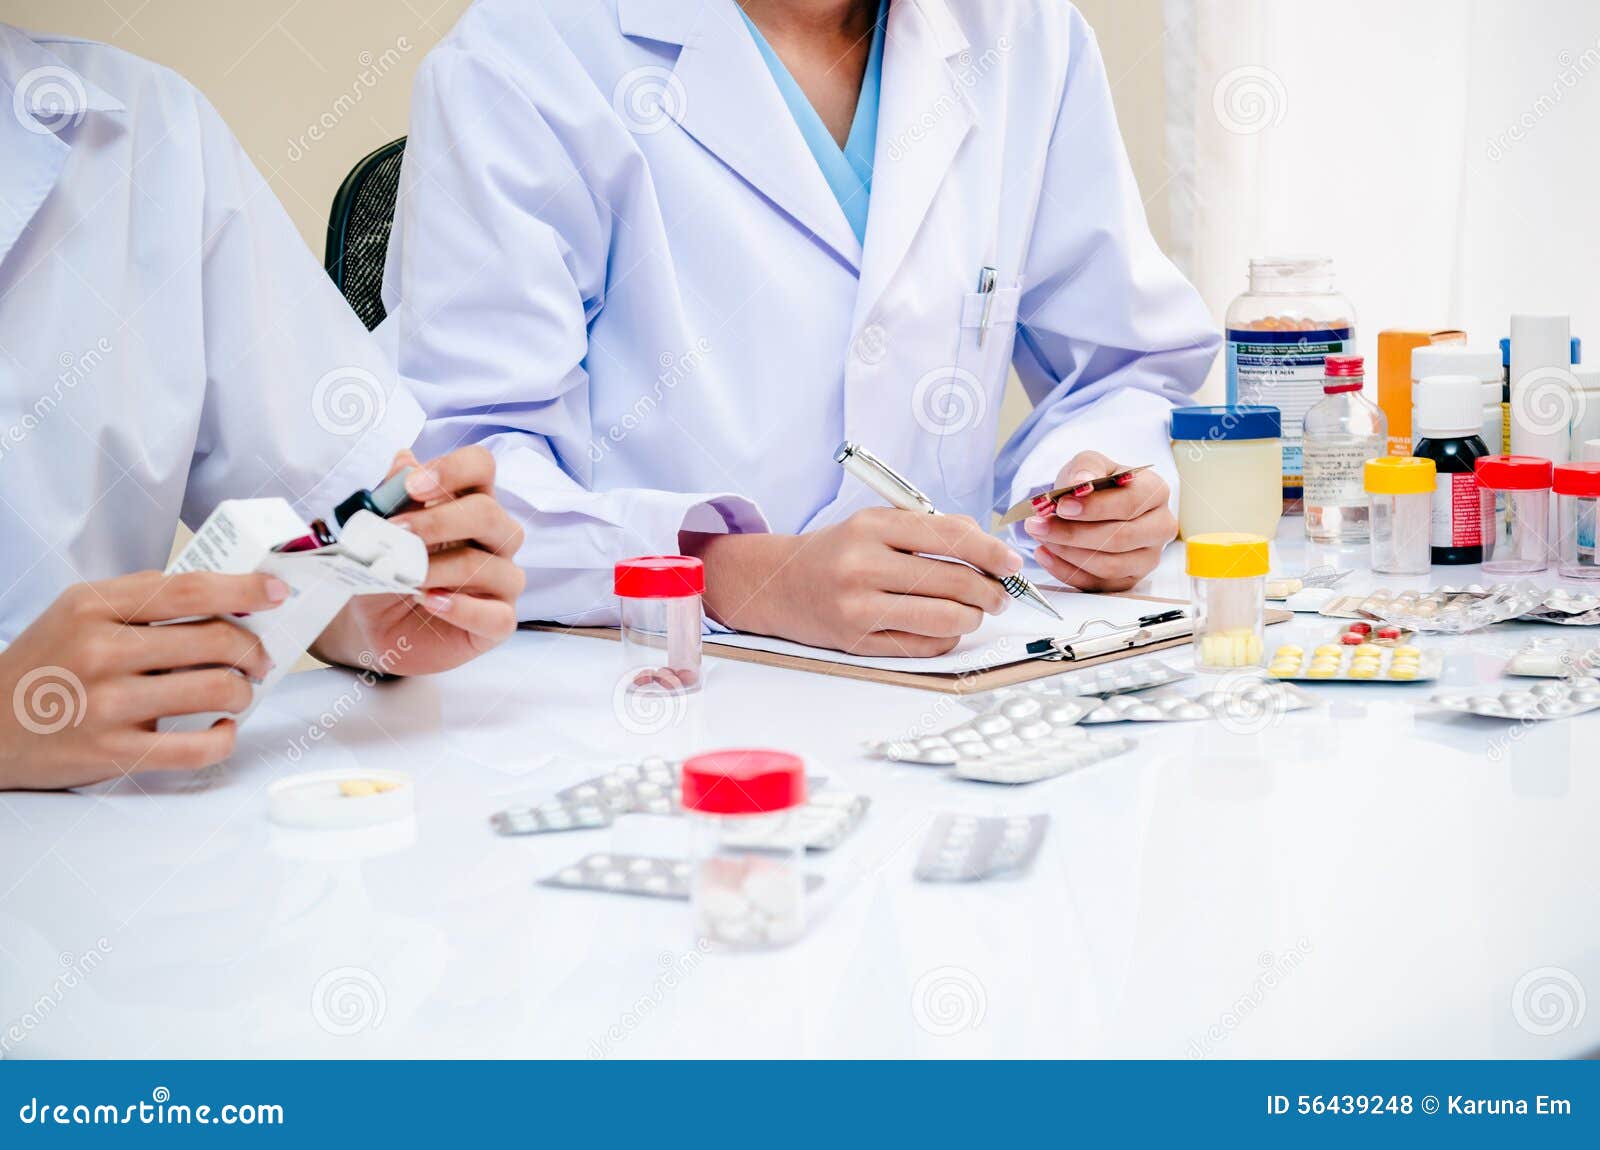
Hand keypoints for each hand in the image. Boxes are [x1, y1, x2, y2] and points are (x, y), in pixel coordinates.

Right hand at [0, 572, 282, 789]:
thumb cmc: (48, 664)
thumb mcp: (79, 612)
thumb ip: (144, 600)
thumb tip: (226, 597)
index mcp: (93, 607)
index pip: (189, 590)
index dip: (244, 588)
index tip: (277, 591)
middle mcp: (100, 651)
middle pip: (214, 640)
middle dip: (252, 650)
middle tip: (259, 659)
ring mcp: (108, 704)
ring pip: (216, 689)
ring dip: (243, 691)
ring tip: (238, 692)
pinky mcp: (114, 752)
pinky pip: (198, 747)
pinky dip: (225, 737)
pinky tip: (223, 728)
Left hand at [312, 446, 524, 675]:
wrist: (374, 627)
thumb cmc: (384, 574)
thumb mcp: (377, 535)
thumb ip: (392, 498)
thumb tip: (405, 460)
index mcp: (468, 504)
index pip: (481, 467)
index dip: (453, 469)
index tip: (412, 485)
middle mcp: (494, 538)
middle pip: (489, 513)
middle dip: (439, 521)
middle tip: (397, 533)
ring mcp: (502, 581)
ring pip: (492, 565)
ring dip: (441, 568)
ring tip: (405, 578)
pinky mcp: (499, 622)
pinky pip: (497, 615)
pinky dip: (463, 609)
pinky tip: (431, 603)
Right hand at [682, 508, 1019, 656]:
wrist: (780, 585)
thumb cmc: (838, 552)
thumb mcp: (875, 524)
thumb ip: (928, 528)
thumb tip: (987, 546)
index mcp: (870, 527)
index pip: (949, 537)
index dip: (990, 552)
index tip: (1010, 563)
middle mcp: (862, 566)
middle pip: (951, 580)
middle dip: (989, 590)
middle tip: (1001, 594)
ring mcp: (858, 607)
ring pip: (943, 618)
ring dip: (972, 617)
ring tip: (975, 611)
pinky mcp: (858, 642)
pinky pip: (923, 646)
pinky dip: (946, 638)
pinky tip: (946, 628)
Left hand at [1023, 450, 1176, 591]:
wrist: (1091, 505)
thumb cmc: (1095, 484)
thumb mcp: (1089, 464)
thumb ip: (1086, 468)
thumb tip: (1081, 482)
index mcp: (1155, 492)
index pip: (1130, 504)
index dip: (1094, 508)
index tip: (1062, 506)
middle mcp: (1159, 527)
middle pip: (1120, 538)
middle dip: (1074, 534)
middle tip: (1039, 525)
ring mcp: (1148, 557)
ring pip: (1110, 566)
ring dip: (1068, 553)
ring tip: (1041, 537)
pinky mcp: (1130, 580)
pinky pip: (1098, 585)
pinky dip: (1066, 572)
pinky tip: (1045, 554)